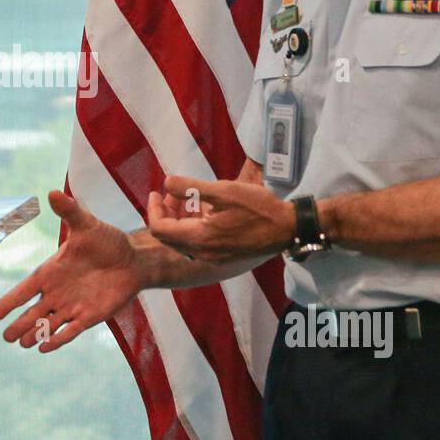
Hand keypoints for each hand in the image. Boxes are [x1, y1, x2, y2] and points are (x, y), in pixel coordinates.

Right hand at [0, 191, 141, 352]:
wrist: (132, 258)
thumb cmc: (106, 240)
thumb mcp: (86, 224)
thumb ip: (69, 212)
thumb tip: (52, 192)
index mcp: (51, 271)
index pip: (25, 288)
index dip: (11, 300)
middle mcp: (57, 292)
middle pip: (33, 312)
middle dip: (20, 324)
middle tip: (5, 337)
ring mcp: (72, 306)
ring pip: (48, 324)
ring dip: (35, 334)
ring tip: (22, 343)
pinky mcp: (89, 316)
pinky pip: (70, 331)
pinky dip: (58, 340)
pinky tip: (45, 348)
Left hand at [148, 175, 294, 263]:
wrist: (286, 228)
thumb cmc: (257, 208)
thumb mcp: (223, 191)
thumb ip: (191, 187)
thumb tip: (166, 182)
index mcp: (199, 238)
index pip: (160, 229)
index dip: (153, 209)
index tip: (156, 192)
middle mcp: (202, 253)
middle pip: (169, 237)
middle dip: (164, 213)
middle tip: (170, 194)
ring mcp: (213, 257)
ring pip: (183, 241)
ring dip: (178, 220)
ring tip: (185, 199)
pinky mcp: (222, 257)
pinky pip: (197, 244)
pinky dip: (192, 227)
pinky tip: (204, 211)